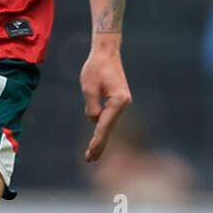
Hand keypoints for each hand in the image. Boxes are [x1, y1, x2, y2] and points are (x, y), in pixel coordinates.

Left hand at [80, 40, 130, 162]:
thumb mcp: (88, 86)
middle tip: (90, 160)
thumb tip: (95, 120)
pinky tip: (96, 139)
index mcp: (118, 100)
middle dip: (100, 145)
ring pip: (109, 125)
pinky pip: (109, 119)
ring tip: (91, 155)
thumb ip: (91, 107)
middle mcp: (124, 103)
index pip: (104, 124)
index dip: (96, 140)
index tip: (90, 153)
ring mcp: (123, 103)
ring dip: (101, 139)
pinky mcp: (119, 102)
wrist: (107, 53)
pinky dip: (102, 129)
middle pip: (109, 128)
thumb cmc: (96, 67)